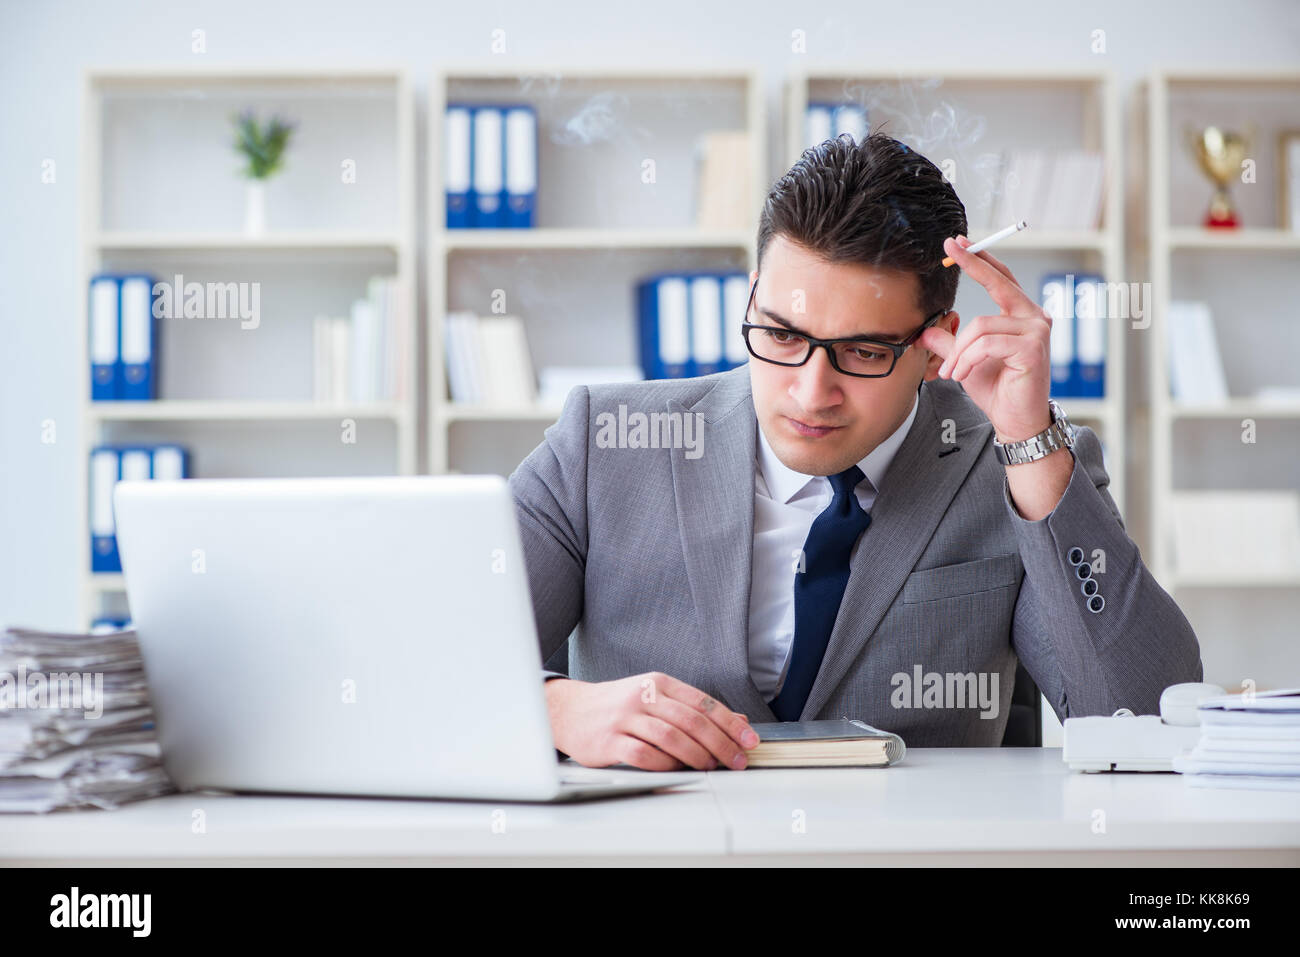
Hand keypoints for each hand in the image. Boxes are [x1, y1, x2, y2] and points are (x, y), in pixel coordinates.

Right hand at [545, 672, 758, 770]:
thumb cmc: (618, 706)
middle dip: (720, 743)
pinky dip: (664, 765)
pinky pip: (643, 755)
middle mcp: (643, 696)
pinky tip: (676, 770)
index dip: (730, 722)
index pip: (702, 701)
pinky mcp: (609, 741)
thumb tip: (738, 721)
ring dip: (696, 756)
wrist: (570, 711)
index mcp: (659, 682)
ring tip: (711, 767)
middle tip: (737, 760)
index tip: (749, 740)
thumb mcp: (657, 698)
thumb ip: (693, 709)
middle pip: (691, 721)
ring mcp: (624, 718)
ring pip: (670, 737)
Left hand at [920, 235, 1052, 441]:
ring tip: (951, 372)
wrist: (1015, 420)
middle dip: (972, 264)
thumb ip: (949, 342)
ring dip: (958, 351)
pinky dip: (968, 359)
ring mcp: (1037, 331)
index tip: (958, 242)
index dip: (980, 259)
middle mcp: (1034, 317)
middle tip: (948, 249)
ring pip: (981, 326)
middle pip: (998, 284)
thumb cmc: (996, 389)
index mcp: (1021, 315)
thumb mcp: (964, 360)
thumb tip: (925, 330)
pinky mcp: (1033, 348)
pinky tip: (962, 375)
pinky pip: (986, 344)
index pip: (1000, 279)